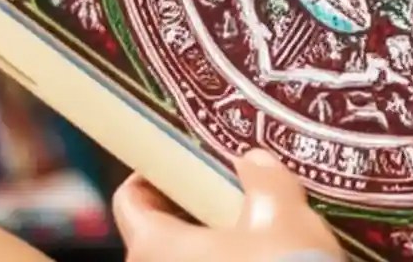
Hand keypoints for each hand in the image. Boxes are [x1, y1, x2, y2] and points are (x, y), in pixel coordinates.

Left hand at [114, 148, 343, 261]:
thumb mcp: (283, 213)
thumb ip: (264, 179)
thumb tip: (253, 161)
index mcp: (155, 246)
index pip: (129, 200)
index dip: (156, 176)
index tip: (190, 166)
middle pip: (156, 234)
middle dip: (192, 213)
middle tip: (231, 198)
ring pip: (181, 260)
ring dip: (209, 246)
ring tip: (253, 236)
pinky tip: (259, 260)